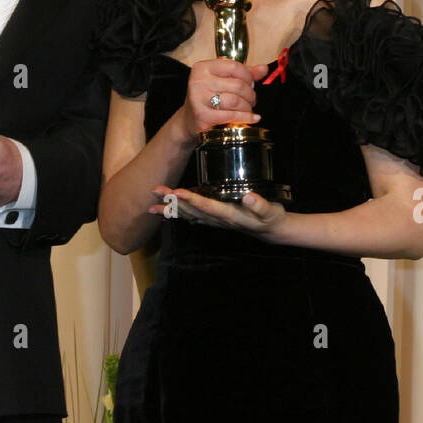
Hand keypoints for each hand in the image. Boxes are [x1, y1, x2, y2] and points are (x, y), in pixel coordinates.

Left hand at [150, 185, 286, 238]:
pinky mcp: (215, 220)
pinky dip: (179, 215)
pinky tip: (168, 213)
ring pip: (189, 215)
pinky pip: (193, 218)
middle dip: (172, 202)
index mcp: (229, 215)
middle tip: (155, 191)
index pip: (207, 206)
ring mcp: (215, 221)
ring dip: (170, 210)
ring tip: (151, 206)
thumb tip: (249, 198)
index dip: (192, 200)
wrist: (271, 231)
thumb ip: (260, 205)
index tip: (177, 192)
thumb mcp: (270, 212)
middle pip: (192, 210)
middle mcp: (218, 220)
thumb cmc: (271, 218)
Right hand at [179, 58, 268, 139]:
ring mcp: (199, 99)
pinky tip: (252, 118)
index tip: (251, 83)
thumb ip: (242, 74)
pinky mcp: (203, 116)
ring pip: (236, 101)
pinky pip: (232, 115)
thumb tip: (264, 68)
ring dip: (248, 107)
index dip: (248, 75)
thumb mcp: (221, 81)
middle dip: (250, 94)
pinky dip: (246, 117)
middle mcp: (199, 81)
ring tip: (248, 109)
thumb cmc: (206, 98)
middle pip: (237, 85)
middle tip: (251, 100)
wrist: (188, 121)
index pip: (234, 66)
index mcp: (203, 68)